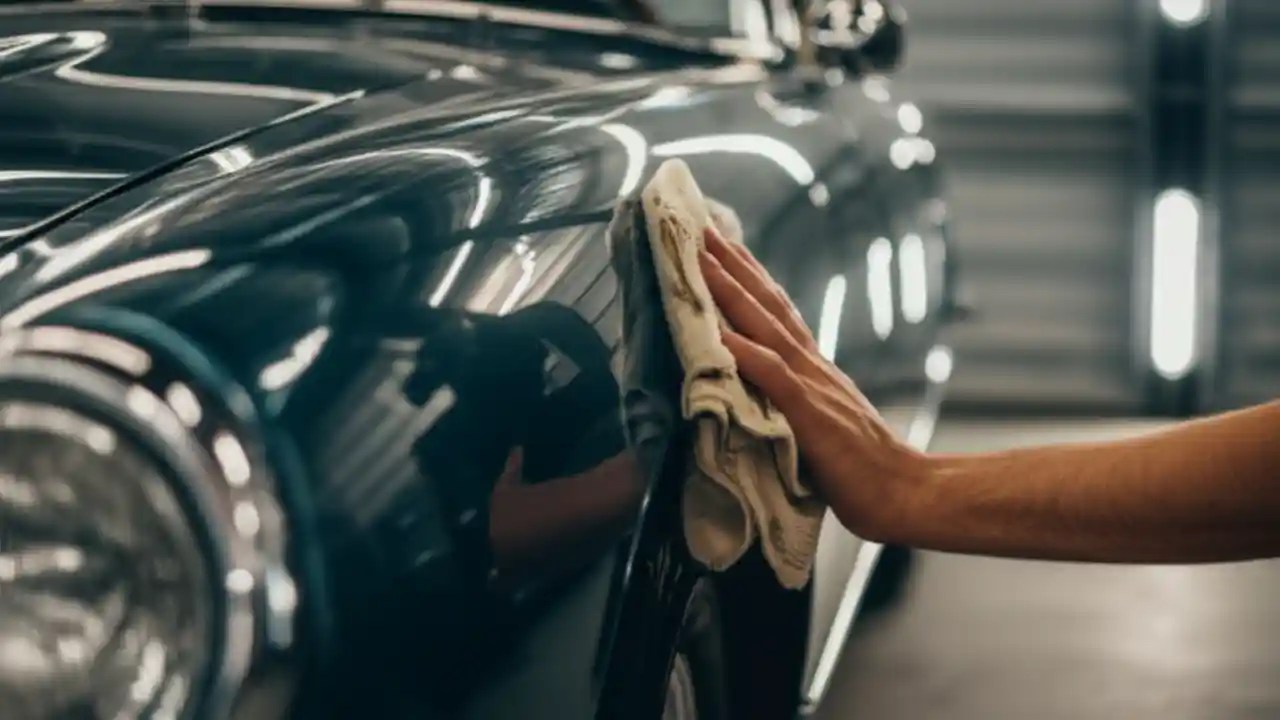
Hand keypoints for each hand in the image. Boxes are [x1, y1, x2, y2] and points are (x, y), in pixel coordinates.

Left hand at [698, 227, 924, 539]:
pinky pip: (774, 377)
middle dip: (730, 263)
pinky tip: (720, 333)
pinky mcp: (810, 415)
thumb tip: (754, 394)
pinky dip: (746, 352)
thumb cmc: (860, 471)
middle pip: (765, 302)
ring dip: (730, 289)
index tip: (718, 243)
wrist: (906, 494)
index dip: (745, 275)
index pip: (773, 310)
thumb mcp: (816, 425)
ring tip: (700, 256)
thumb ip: (790, 403)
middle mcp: (811, 365)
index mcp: (811, 367)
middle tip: (697, 225)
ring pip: (765, 326)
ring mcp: (812, 385)